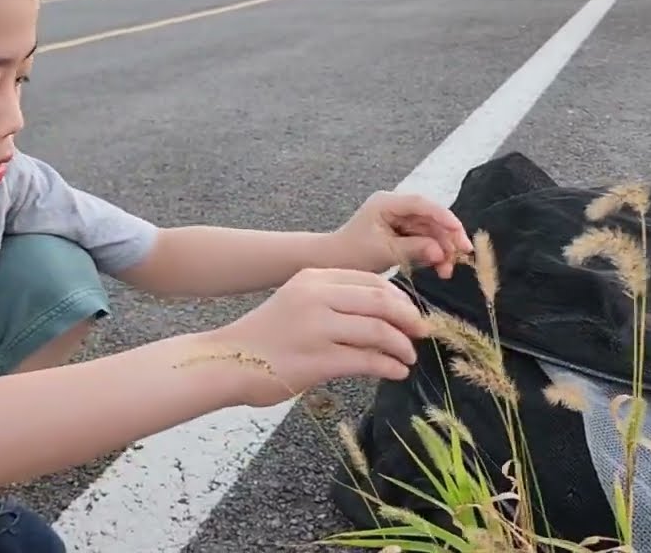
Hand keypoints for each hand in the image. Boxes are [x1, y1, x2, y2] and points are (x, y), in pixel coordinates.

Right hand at [208, 267, 428, 407]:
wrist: (227, 361)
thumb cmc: (265, 336)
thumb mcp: (297, 301)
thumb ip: (333, 299)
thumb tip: (386, 311)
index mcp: (313, 278)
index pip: (371, 281)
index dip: (401, 298)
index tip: (413, 314)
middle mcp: (316, 297)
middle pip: (381, 302)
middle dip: (409, 319)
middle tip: (423, 334)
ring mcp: (317, 328)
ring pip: (379, 332)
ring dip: (402, 346)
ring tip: (409, 358)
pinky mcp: (318, 360)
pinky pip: (368, 361)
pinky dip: (389, 366)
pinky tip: (396, 372)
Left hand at [333, 191, 472, 277]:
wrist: (331, 262)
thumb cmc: (352, 254)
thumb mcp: (384, 252)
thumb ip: (414, 249)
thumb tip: (441, 252)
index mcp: (386, 203)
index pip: (421, 204)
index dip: (444, 217)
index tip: (460, 233)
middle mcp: (395, 207)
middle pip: (431, 217)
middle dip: (447, 238)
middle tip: (463, 256)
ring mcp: (399, 220)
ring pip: (431, 231)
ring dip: (442, 250)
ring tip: (447, 272)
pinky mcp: (402, 233)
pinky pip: (425, 240)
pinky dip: (433, 254)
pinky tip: (439, 269)